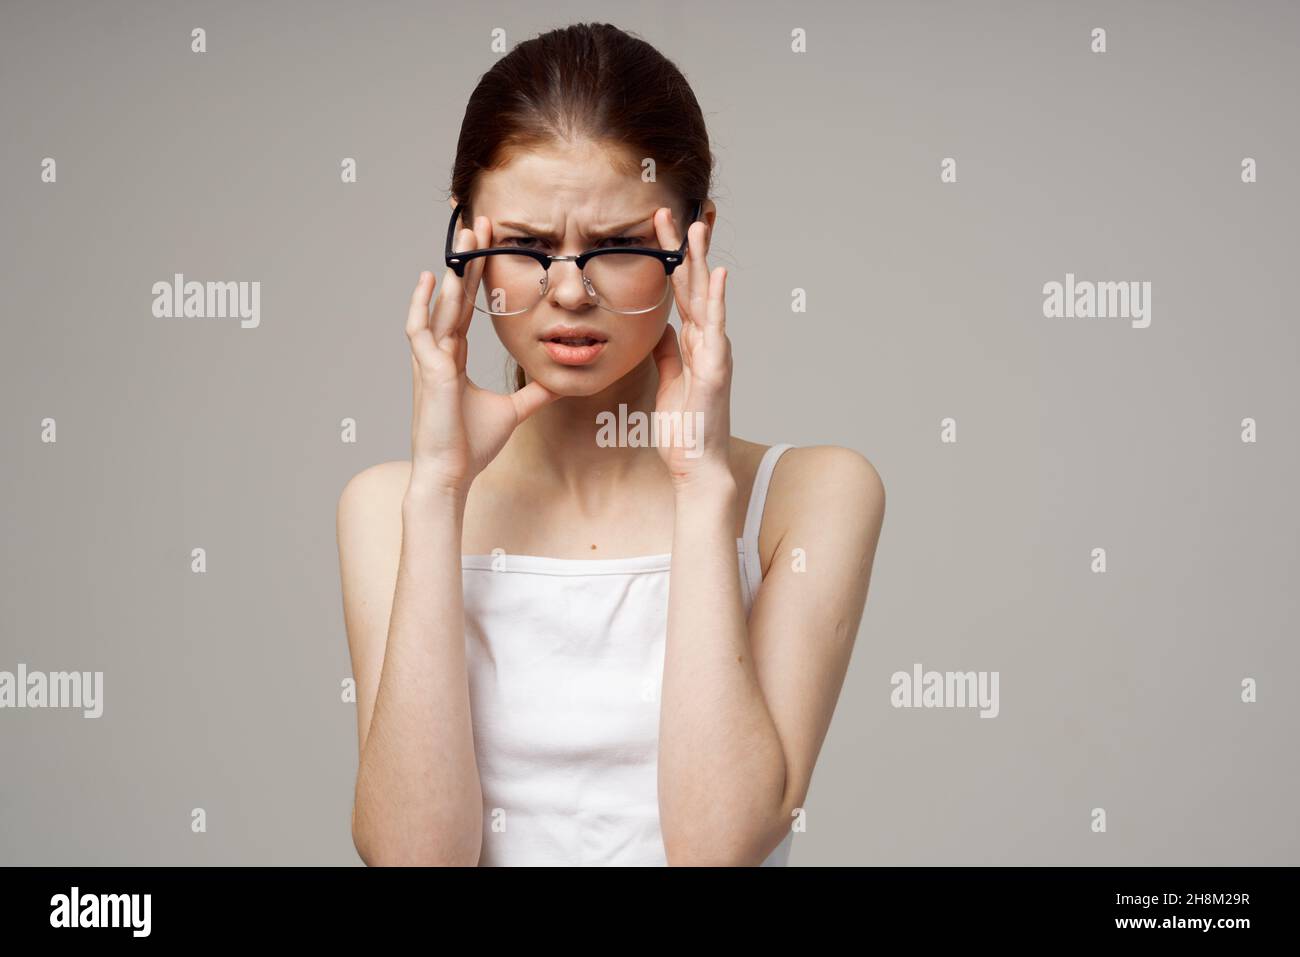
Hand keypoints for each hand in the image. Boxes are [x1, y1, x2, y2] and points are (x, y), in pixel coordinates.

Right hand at [405, 216, 557, 496]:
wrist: (452, 474)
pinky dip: (423, 304)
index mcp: (454, 359)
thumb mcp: (513, 412)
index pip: (467, 308)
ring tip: (466, 238)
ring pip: (442, 305)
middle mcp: (440, 353)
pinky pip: (421, 330)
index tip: (488, 246)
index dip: (476, 277)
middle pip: (455, 296)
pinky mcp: (428, 372)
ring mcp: (430, 360)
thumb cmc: (472, 446)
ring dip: (455, 270)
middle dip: (467, 260)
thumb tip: (558, 381)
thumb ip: (534, 394)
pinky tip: (433, 279)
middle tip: (479, 225)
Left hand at [649, 208, 732, 487]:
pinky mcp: (716, 370)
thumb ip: (669, 354)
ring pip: (706, 299)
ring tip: (696, 227)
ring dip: (701, 262)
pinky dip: (718, 301)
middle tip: (671, 213)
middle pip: (694, 287)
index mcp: (696, 344)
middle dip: (683, 249)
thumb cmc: (685, 430)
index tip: (659, 231)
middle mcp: (709, 343)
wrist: (698, 465)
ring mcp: (715, 354)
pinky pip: (715, 330)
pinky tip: (718, 275)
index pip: (681, 294)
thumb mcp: (669, 383)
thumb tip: (663, 329)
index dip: (672, 261)